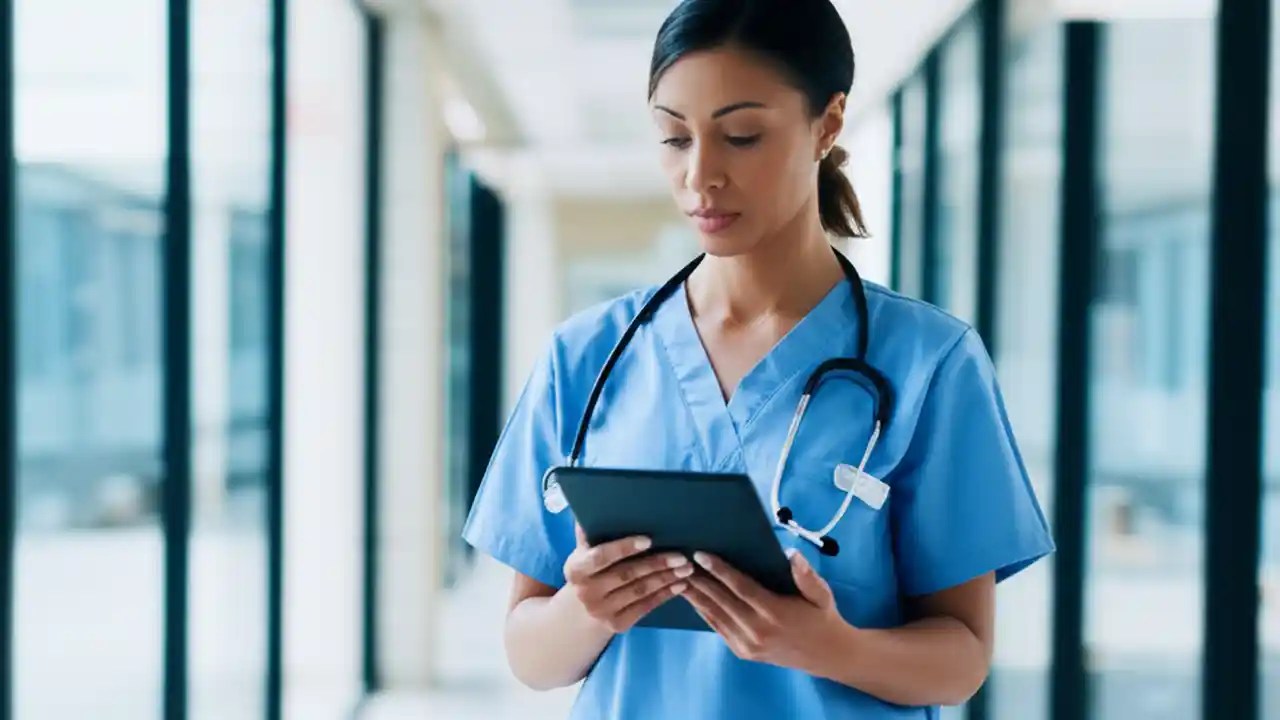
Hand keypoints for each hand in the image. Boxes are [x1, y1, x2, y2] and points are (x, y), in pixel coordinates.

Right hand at [562, 523, 694, 633]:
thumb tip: (596, 500)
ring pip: (640, 591)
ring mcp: (601, 612)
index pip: (601, 556)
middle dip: (656, 563)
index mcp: (576, 569)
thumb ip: (591, 531)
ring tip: (687, 567)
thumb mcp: (584, 551)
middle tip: (681, 554)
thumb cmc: (591, 568)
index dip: (624, 547)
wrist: (584, 608)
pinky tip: (681, 584)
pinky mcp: (617, 625)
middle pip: (627, 575)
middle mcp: (586, 593)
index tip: (648, 539)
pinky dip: (665, 595)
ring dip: (666, 578)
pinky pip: (646, 607)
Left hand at [683, 549, 846, 671]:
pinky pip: (718, 628)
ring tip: (679, 576)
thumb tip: (791, 554)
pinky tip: (693, 598)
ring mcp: (748, 644)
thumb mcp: (821, 594)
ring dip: (696, 596)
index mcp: (775, 612)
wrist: (827, 656)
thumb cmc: (822, 617)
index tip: (700, 555)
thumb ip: (806, 575)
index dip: (719, 570)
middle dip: (699, 580)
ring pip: (715, 615)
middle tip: (680, 561)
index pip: (740, 587)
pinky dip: (703, 612)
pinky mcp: (743, 652)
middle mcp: (758, 631)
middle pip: (721, 601)